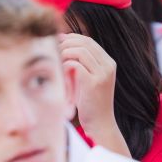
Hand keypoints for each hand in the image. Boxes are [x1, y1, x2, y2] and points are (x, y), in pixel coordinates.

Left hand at [59, 32, 129, 156]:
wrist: (100, 123)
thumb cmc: (90, 101)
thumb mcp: (89, 77)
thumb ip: (82, 62)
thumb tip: (63, 42)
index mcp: (108, 62)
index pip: (88, 41)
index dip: (71, 38)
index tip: (58, 40)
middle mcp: (108, 66)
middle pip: (84, 43)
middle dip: (66, 43)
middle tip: (53, 48)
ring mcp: (102, 74)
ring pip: (79, 51)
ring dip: (64, 53)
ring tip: (56, 60)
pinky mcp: (94, 83)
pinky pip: (75, 65)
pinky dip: (64, 65)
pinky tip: (60, 72)